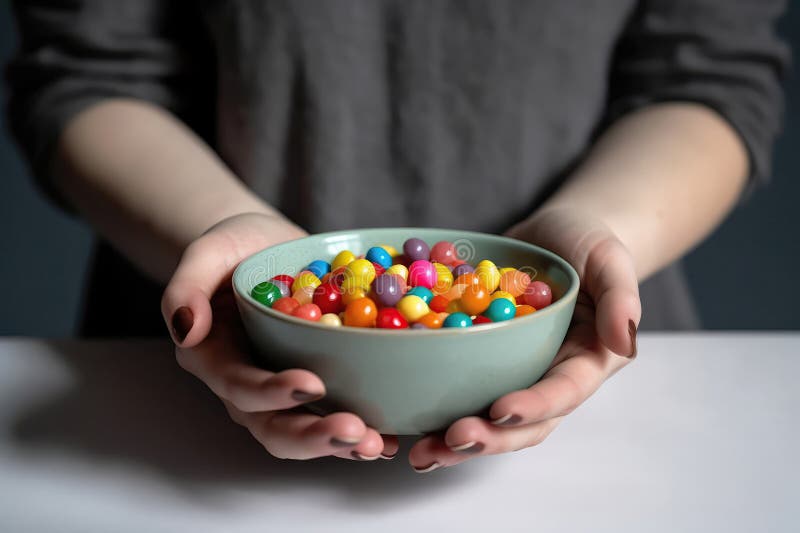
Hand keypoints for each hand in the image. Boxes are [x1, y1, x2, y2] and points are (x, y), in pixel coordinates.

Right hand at [161, 212, 398, 460]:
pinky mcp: (316, 385)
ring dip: (341, 445)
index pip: (240, 385)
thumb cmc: (234, 249)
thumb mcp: (207, 252)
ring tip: (376, 443)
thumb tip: (186, 327)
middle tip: (354, 431)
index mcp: (216, 358)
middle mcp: (248, 385)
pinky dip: (363, 430)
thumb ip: (186, 287)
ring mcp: (283, 391)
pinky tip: (390, 437)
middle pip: (274, 427)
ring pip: (307, 431)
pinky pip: (335, 415)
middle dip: (313, 436)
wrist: (266, 249)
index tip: (311, 384)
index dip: (272, 392)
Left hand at [408, 207, 639, 471]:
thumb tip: (625, 340)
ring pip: (486, 418)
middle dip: (488, 438)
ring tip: (420, 453)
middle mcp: (547, 377)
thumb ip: (622, 296)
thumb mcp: (610, 258)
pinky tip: (401, 419)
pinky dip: (432, 407)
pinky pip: (458, 387)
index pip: (562, 392)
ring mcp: (513, 373)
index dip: (533, 406)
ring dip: (455, 440)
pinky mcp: (482, 361)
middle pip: (522, 424)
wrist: (553, 233)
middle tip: (450, 440)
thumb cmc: (588, 242)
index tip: (500, 410)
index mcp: (585, 362)